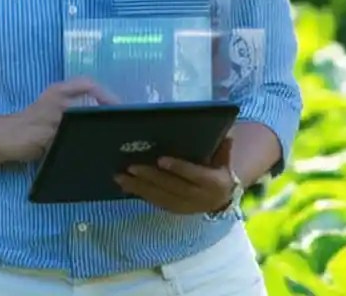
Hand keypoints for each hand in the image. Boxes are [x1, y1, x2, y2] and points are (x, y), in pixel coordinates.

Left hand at [1, 77, 117, 161]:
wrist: (4, 143)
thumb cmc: (26, 133)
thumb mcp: (53, 128)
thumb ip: (74, 125)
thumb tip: (97, 127)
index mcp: (60, 93)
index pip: (89, 85)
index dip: (106, 94)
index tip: (119, 108)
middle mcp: (61, 97)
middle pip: (91, 94)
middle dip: (106, 104)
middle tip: (120, 119)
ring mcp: (59, 110)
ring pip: (86, 107)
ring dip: (99, 115)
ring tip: (112, 128)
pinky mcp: (57, 123)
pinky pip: (79, 121)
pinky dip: (89, 126)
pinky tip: (94, 138)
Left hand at [115, 136, 236, 214]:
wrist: (223, 198)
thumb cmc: (219, 170)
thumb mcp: (224, 158)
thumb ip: (223, 147)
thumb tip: (225, 133)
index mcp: (214, 183)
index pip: (194, 175)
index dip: (178, 168)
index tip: (160, 159)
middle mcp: (200, 198)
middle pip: (172, 187)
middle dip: (150, 177)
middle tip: (131, 166)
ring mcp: (186, 207)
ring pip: (160, 198)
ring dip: (138, 188)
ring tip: (120, 177)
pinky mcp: (175, 211)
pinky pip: (156, 203)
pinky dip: (141, 194)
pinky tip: (126, 186)